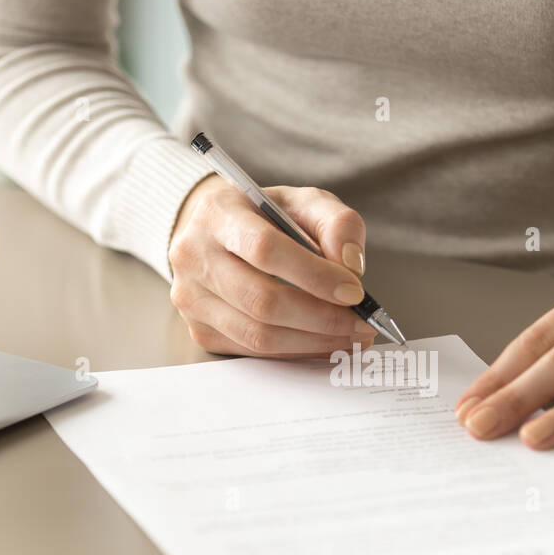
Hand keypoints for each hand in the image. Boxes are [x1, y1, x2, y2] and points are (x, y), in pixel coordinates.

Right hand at [167, 175, 376, 356]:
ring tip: (350, 336)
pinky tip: (324, 343)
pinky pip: (253, 351)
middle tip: (362, 323)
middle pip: (261, 300)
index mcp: (217, 213)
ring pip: (258, 334)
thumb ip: (337, 223)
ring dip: (313, 341)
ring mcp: (191, 298)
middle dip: (322, 318)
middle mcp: (194, 256)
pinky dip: (296, 351)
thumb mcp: (305, 203)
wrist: (222, 234)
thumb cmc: (267, 217)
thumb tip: (351, 267)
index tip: (354, 291)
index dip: (314, 275)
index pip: (265, 249)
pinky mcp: (200, 329)